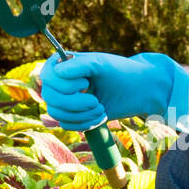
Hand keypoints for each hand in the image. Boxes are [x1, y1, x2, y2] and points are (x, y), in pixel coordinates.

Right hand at [37, 51, 188, 130]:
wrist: (140, 92)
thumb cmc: (121, 72)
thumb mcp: (101, 64)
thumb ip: (80, 65)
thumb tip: (56, 72)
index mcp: (64, 63)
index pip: (48, 77)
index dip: (64, 85)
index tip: (86, 81)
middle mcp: (61, 81)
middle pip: (50, 98)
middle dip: (74, 103)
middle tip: (96, 101)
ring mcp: (66, 99)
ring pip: (57, 113)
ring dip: (81, 115)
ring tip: (101, 108)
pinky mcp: (74, 115)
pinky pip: (67, 125)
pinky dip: (84, 123)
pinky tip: (100, 116)